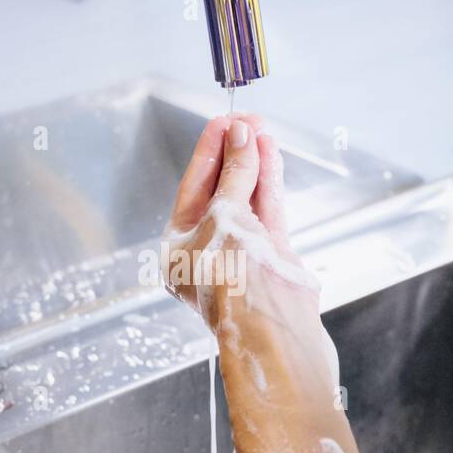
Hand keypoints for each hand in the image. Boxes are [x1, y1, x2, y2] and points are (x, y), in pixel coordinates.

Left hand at [163, 115, 313, 334]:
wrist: (273, 332)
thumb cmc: (233, 284)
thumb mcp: (225, 220)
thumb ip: (235, 176)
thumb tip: (241, 136)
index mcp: (179, 248)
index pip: (192, 189)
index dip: (208, 153)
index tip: (223, 121)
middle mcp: (208, 250)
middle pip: (221, 190)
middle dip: (234, 154)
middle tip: (247, 120)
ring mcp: (242, 252)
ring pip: (248, 198)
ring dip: (254, 164)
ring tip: (263, 130)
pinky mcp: (271, 255)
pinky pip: (268, 210)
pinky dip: (270, 182)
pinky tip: (272, 154)